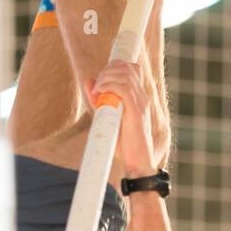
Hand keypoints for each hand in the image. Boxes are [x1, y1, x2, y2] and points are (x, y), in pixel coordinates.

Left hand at [85, 60, 156, 175]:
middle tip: (97, 85)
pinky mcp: (136, 111)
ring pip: (125, 74)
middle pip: (127, 67)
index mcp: (139, 98)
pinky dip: (109, 85)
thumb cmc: (124, 146)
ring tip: (97, 90)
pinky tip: (100, 94)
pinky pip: (124, 88)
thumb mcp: (107, 118)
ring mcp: (141, 103)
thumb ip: (98, 100)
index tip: (101, 79)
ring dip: (106, 77)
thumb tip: (88, 81)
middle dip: (108, 70)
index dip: (114, 67)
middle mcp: (142, 97)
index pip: (131, 68)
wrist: (136, 163)